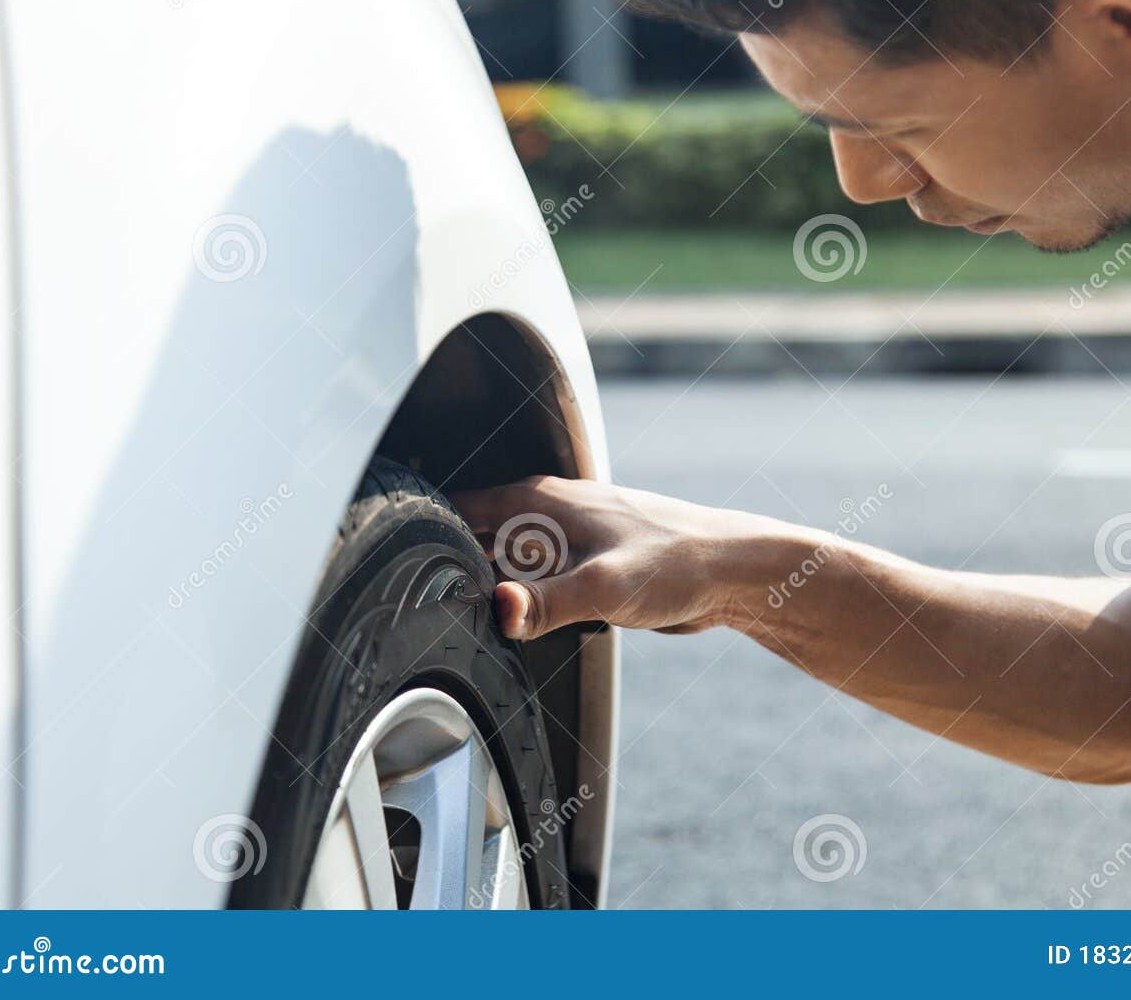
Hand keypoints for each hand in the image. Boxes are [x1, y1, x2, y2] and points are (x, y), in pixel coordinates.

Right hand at [450, 476, 780, 640]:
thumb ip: (547, 602)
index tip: (397, 569)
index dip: (425, 537)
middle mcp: (546, 515)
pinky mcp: (582, 567)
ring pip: (503, 564)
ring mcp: (564, 540)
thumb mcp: (605, 585)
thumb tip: (499, 609)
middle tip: (422, 610)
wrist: (733, 572)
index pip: (458, 509)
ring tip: (455, 622)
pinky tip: (510, 628)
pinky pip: (533, 583)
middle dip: (450, 570)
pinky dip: (519, 601)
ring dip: (486, 589)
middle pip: (474, 540)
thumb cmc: (679, 562)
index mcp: (540, 502)